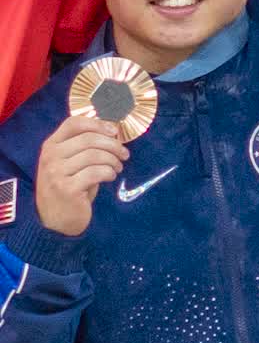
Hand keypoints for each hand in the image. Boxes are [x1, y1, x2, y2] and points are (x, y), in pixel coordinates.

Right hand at [35, 116, 127, 236]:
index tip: (115, 132)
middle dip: (113, 145)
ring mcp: (56, 172)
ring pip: (95, 155)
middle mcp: (50, 156)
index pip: (73, 123)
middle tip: (124, 154)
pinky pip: (96, 172)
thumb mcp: (71, 163)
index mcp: (51, 145)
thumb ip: (83, 147)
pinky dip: (109, 173)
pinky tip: (110, 177)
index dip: (98, 124)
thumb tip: (112, 131)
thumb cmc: (69, 187)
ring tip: (117, 167)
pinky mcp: (67, 188)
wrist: (57, 219)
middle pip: (89, 139)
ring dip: (113, 160)